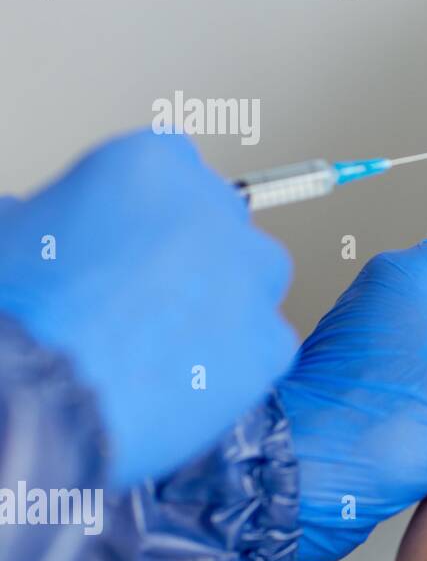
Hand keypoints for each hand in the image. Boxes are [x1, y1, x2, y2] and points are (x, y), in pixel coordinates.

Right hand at [0, 129, 296, 486]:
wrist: (34, 397)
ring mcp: (250, 277)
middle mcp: (214, 210)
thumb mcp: (14, 232)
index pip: (175, 170)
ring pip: (256, 281)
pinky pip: (266, 345)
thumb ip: (60, 217)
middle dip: (192, 257)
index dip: (149, 213)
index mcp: (151, 163)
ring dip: (224, 304)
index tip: (134, 240)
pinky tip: (184, 380)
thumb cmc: (16, 313)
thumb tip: (62, 232)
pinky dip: (236, 362)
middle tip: (146, 300)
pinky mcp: (268, 342)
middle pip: (222, 222)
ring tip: (164, 344)